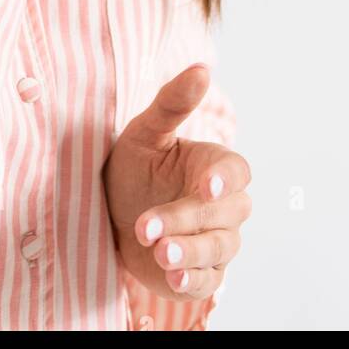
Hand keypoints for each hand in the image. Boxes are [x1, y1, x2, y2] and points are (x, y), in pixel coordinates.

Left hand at [103, 63, 251, 302]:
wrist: (111, 213)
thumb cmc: (134, 165)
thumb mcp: (145, 131)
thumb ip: (172, 102)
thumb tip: (203, 68)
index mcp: (214, 166)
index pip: (236, 172)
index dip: (225, 180)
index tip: (205, 186)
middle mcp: (223, 206)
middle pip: (223, 214)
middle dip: (186, 220)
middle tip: (146, 226)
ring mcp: (215, 241)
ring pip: (216, 248)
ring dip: (188, 252)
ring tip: (158, 252)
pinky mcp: (201, 273)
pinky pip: (207, 280)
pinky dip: (193, 280)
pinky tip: (173, 277)